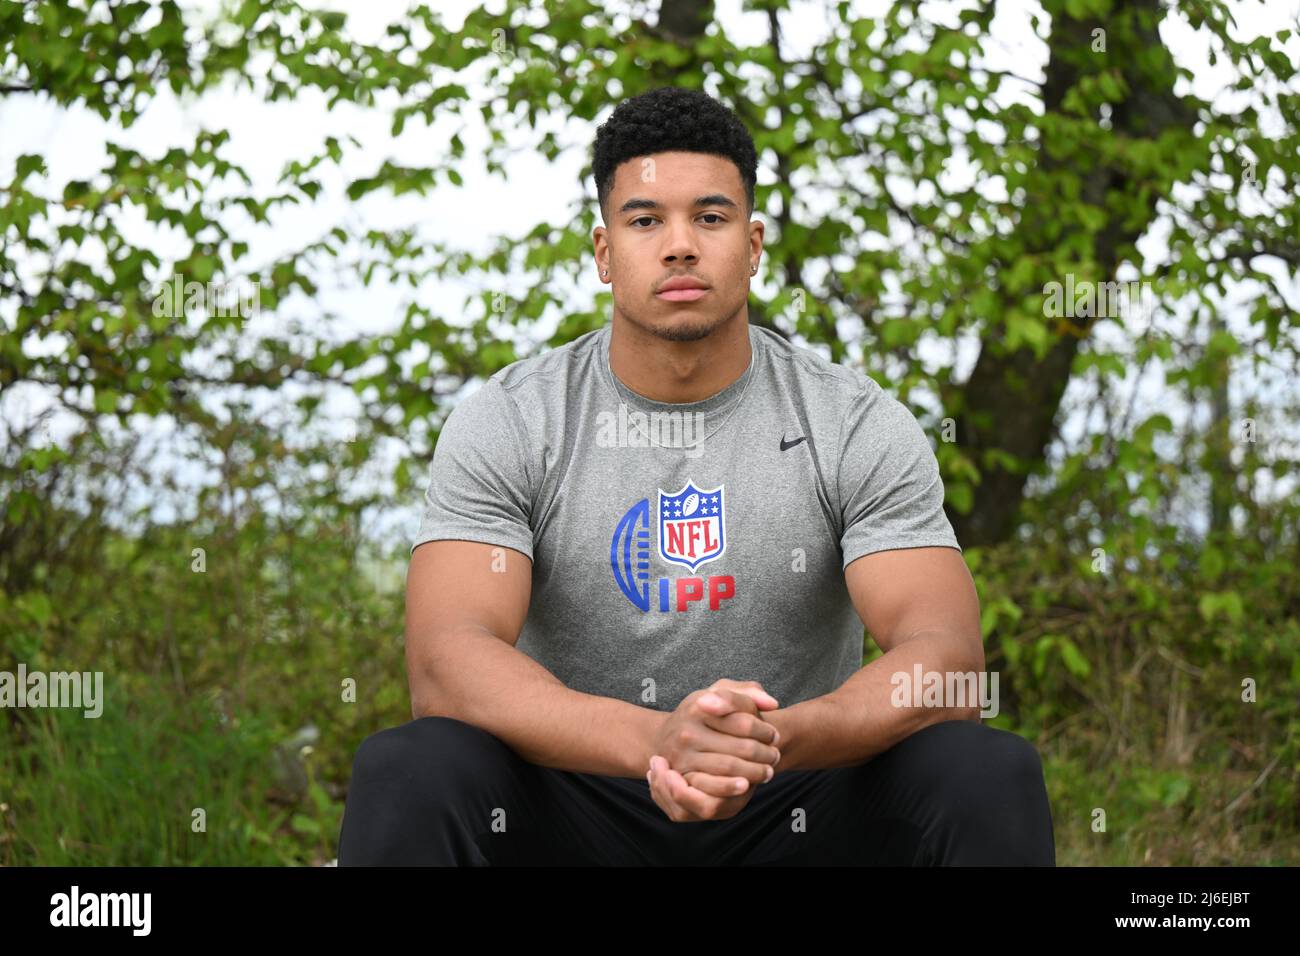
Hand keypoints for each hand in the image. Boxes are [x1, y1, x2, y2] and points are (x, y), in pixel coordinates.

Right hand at [646, 679, 781, 821]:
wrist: (667, 737)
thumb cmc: (703, 712)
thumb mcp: (720, 692)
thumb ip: (748, 691)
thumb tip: (772, 704)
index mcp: (698, 706)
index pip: (744, 721)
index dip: (765, 731)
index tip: (773, 735)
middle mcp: (687, 731)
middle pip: (741, 747)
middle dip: (765, 753)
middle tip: (775, 756)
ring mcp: (683, 756)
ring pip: (731, 768)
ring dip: (756, 772)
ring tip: (768, 771)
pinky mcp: (682, 778)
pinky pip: (714, 787)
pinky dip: (735, 787)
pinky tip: (748, 785)